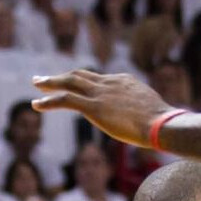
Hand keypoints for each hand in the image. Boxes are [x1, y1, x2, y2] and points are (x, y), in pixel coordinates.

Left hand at [32, 70, 166, 146]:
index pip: (100, 80)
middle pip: (80, 75)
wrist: (161, 123)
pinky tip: (36, 104)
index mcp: (124, 82)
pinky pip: (65, 100)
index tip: (76, 88)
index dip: (86, 84)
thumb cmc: (164, 124)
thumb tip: (154, 124)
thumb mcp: (155, 113)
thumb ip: (146, 113)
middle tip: (46, 78)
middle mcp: (109, 83)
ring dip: (50, 83)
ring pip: (69, 82)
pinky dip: (49, 101)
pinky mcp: (93, 107)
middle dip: (62, 76)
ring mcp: (100, 93)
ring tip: (36, 84)